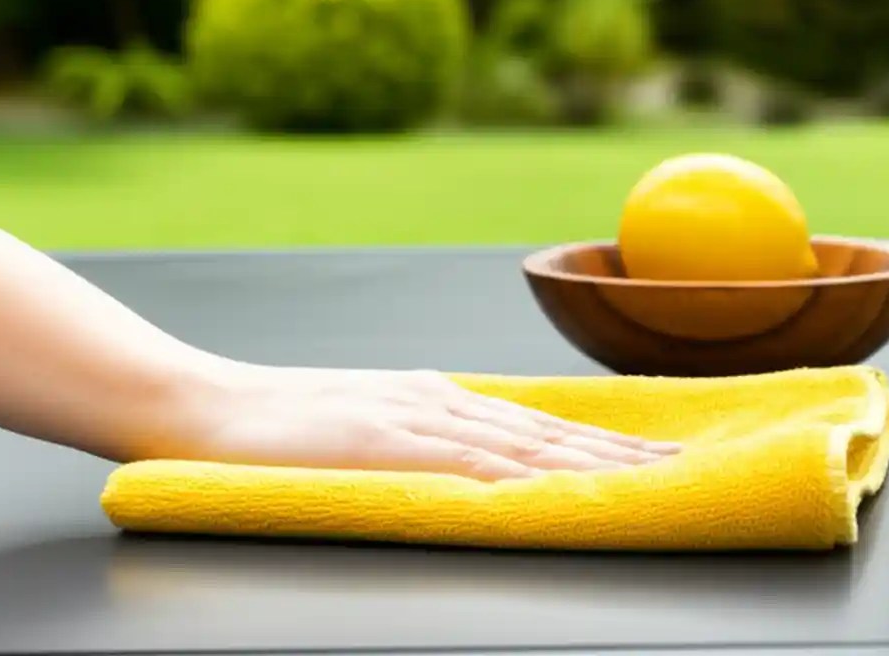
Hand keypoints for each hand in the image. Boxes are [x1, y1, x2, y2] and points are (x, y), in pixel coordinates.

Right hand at [163, 365, 681, 480]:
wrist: (203, 404)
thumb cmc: (279, 425)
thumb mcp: (367, 427)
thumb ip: (422, 442)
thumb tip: (480, 465)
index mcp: (438, 400)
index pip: (538, 426)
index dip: (602, 443)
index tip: (655, 457)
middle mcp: (441, 402)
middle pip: (549, 433)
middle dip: (621, 454)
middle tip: (685, 466)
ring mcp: (415, 419)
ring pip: (525, 446)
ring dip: (594, 464)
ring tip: (652, 478)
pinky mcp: (385, 442)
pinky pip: (470, 463)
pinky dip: (524, 476)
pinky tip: (562, 488)